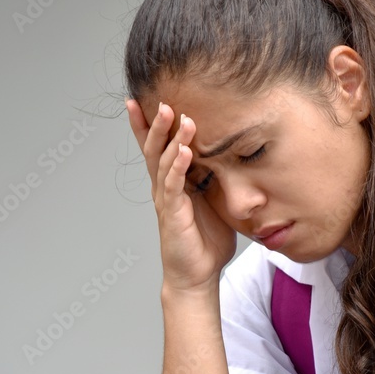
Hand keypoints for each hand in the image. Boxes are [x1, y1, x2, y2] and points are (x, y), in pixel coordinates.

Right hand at [126, 99, 236, 292]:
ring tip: (177, 115)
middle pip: (154, 148)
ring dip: (170, 138)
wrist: (196, 275)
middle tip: (160, 99)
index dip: (147, 125)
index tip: (141, 98)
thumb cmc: (205, 241)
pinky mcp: (172, 216)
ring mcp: (166, 201)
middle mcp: (164, 188)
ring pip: (162, 163)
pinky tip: (184, 151)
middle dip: (155, 123)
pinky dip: (178, 168)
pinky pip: (173, 187)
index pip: (156, 148)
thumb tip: (233, 156)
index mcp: (172, 183)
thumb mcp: (213, 202)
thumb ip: (215, 179)